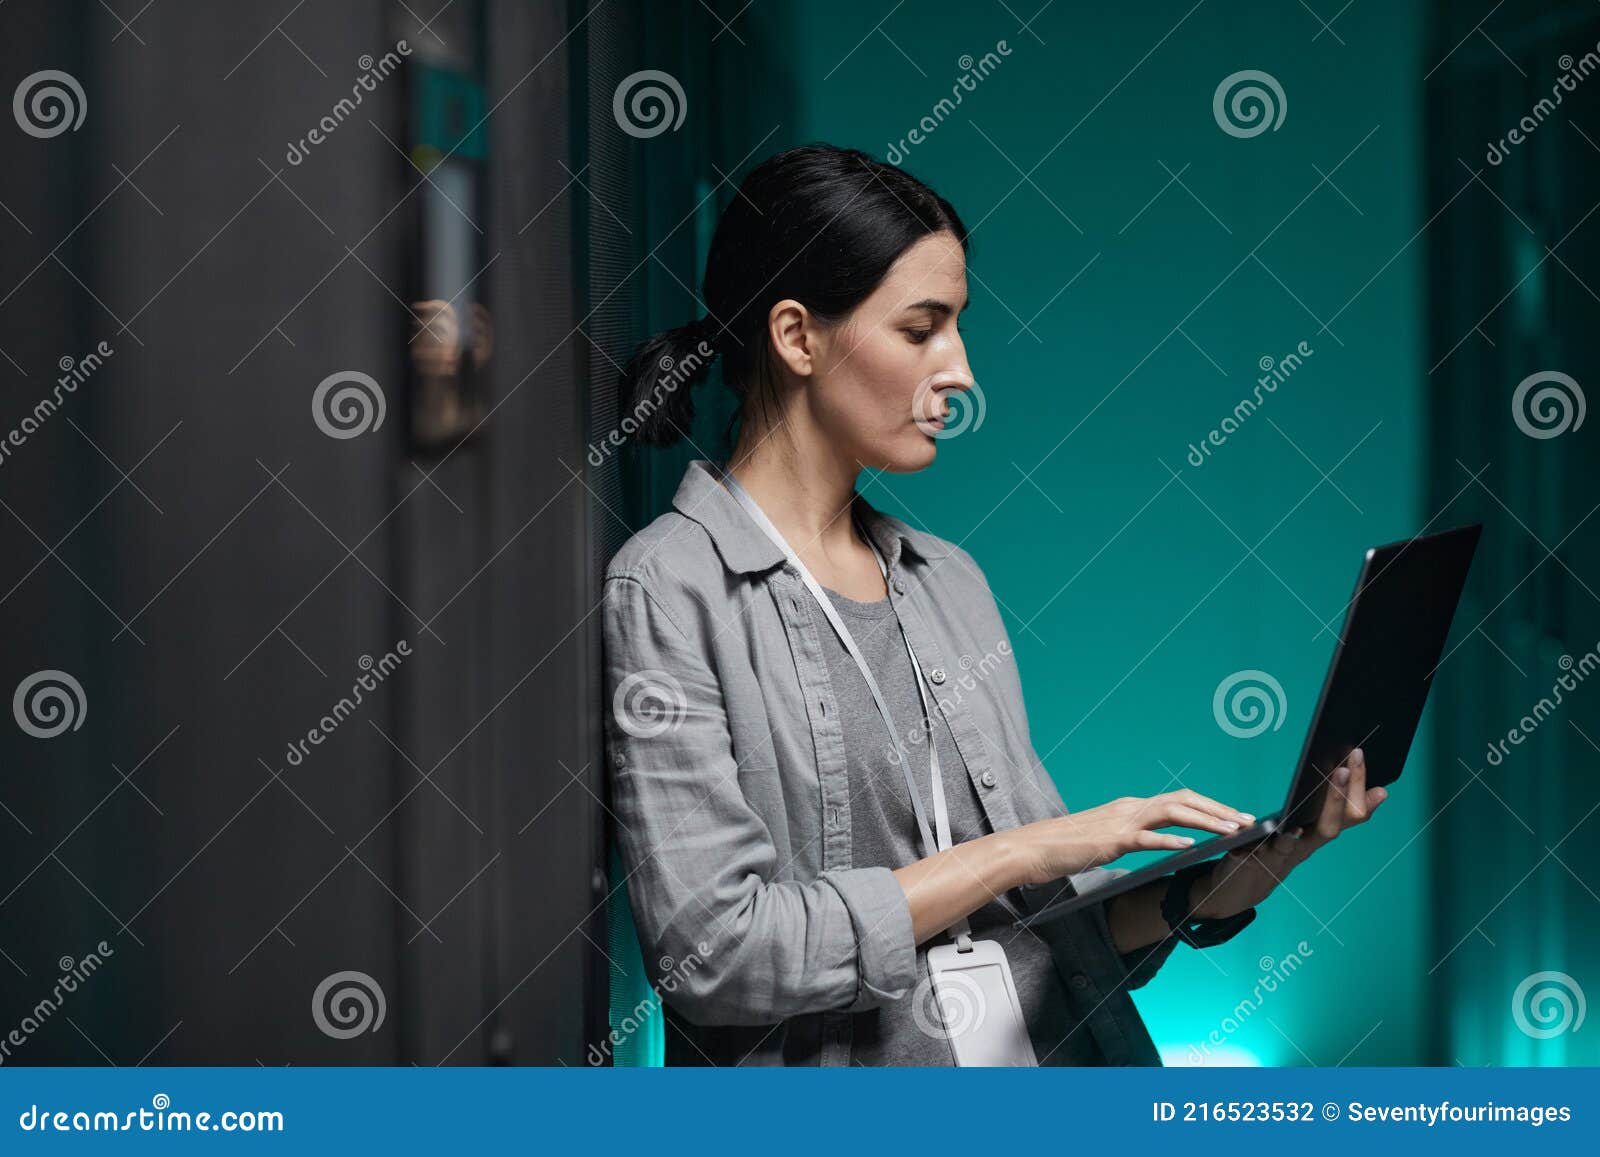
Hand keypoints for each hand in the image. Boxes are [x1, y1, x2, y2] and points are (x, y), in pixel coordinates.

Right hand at [1006, 790, 1255, 887]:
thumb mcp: (1106, 839)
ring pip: (1172, 812)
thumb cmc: (1065, 847)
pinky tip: (1192, 846)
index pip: (1178, 800)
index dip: (1210, 806)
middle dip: (1219, 808)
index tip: (1236, 816)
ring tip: (1233, 830)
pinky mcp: (1111, 840)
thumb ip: (1131, 837)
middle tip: (1248, 821)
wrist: (1032, 848)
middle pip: (1183, 799)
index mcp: (1130, 807)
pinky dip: (1171, 839)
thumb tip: (1157, 842)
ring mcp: (1120, 821)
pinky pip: (1146, 837)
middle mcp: (1129, 807)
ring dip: (1207, 820)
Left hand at [1190, 747, 1387, 919]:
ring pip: (1290, 847)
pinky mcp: (1250, 865)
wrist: (1242, 888)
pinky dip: (1250, 854)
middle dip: (1337, 799)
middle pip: (1329, 828)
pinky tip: (1246, 848)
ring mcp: (1279, 858)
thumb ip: (1323, 808)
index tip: (1362, 758)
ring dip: (1292, 836)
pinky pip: (1251, 859)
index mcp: (1317, 833)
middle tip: (1343, 770)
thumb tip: (1348, 772)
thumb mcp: (1303, 827)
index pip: (1348, 813)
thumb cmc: (1275, 849)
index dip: (1358, 789)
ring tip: (1294, 825)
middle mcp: (1304, 847)